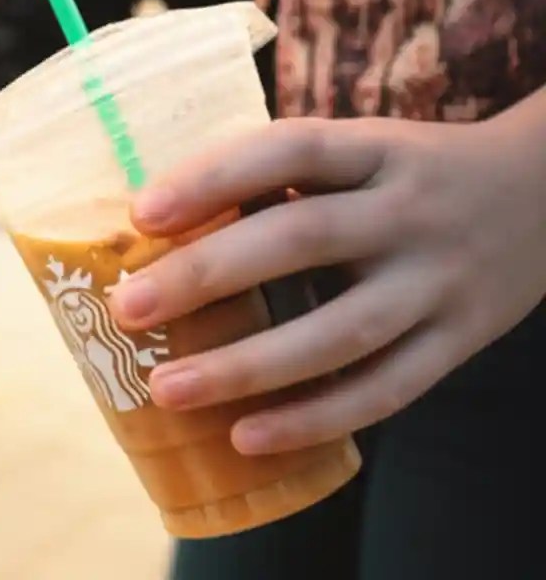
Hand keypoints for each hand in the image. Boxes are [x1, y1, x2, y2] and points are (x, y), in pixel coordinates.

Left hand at [107, 107, 545, 455]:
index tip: (141, 212)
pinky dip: (315, 419)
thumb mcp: (365, 151)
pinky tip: (246, 438)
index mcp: (378, 149)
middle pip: (303, 240)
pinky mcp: (459, 341)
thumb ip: (285, 177)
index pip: (291, 148)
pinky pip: (386, 390)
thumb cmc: (412, 178)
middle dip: (208, 275)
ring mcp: (440, 281)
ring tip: (167, 391)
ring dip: (247, 367)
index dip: (215, 176)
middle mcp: (411, 212)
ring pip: (341, 332)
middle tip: (129, 308)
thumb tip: (153, 226)